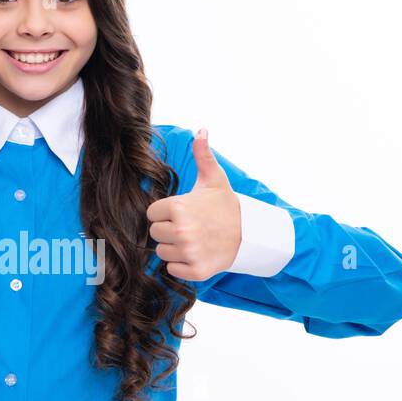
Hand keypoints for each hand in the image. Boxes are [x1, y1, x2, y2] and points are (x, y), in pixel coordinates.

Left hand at [145, 128, 240, 280]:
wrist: (249, 234)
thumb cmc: (226, 206)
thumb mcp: (214, 179)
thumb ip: (202, 154)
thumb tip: (201, 129)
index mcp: (180, 207)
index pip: (152, 214)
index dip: (164, 213)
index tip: (181, 212)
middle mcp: (182, 231)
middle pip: (155, 233)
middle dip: (168, 230)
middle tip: (188, 226)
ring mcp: (189, 252)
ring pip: (162, 252)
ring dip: (174, 248)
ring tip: (193, 240)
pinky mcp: (196, 270)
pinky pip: (172, 269)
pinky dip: (181, 265)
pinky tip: (196, 253)